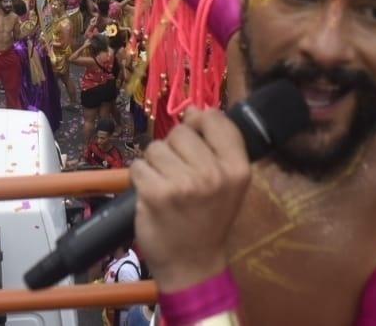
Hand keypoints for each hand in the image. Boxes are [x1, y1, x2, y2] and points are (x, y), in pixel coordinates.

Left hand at [131, 107, 250, 292]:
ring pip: (156, 148)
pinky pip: (138, 166)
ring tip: (167, 186)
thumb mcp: (228, 182)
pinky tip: (152, 195)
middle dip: (174, 149)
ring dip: (155, 165)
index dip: (199, 124)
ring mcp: (184, 184)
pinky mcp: (155, 193)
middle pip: (180, 132)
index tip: (195, 144)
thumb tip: (193, 110)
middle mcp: (214, 174)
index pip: (214, 120)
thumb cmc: (209, 219)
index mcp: (237, 168)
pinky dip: (140, 178)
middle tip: (180, 176)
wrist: (192, 264)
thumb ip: (216, 145)